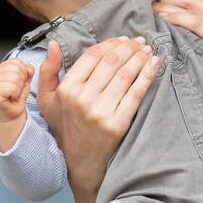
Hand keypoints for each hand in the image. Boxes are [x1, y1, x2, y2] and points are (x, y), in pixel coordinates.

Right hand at [0, 58, 33, 121]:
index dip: (23, 73)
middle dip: (21, 81)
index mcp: (1, 67)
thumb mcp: (24, 82)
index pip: (18, 62)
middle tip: (15, 90)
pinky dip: (15, 94)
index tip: (18, 83)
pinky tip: (10, 97)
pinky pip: (13, 87)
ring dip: (18, 89)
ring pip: (16, 77)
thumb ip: (27, 72)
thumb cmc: (14, 99)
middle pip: (18, 68)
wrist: (8, 114)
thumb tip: (30, 68)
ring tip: (13, 94)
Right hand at [37, 35, 160, 202]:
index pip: (92, 55)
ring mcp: (101, 112)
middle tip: (139, 42)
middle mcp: (83, 99)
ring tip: (147, 50)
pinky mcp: (118, 123)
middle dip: (128, 47)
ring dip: (140, 57)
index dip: (110, 43)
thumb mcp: (48, 101)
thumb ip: (48, 71)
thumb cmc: (66, 128)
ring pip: (125, 74)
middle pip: (111, 61)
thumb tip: (55, 44)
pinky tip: (155, 64)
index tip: (121, 39)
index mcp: (67, 89)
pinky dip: (147, 75)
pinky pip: (136, 93)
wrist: (81, 163)